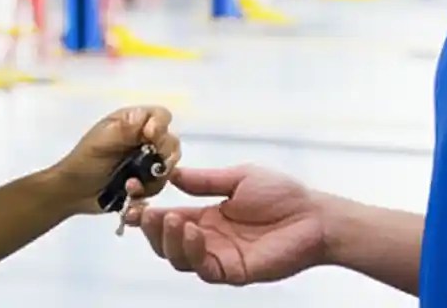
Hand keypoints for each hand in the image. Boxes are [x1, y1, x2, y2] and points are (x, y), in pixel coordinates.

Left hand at [46, 106, 180, 216]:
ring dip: (152, 178)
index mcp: (132, 122)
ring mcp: (147, 161)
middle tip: (149, 168)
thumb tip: (146, 119)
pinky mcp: (147, 182)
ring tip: (130, 185)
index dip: (160, 125)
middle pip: (170, 142)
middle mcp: (144, 139)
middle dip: (162, 157)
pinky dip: (148, 191)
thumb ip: (125, 130)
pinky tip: (130, 193)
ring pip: (168, 166)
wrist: (74, 192)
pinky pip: (159, 185)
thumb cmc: (83, 161)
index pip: (160, 116)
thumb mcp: (101, 141)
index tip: (150, 137)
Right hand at [123, 164, 327, 285]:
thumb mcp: (238, 178)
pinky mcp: (234, 271)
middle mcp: (210, 239)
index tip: (132, 201)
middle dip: (150, 230)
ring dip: (169, 240)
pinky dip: (193, 251)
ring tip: (172, 220)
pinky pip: (204, 268)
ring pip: (179, 259)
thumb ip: (204, 181)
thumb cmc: (283, 196)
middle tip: (143, 213)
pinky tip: (193, 231)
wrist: (315, 216)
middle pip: (166, 244)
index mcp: (208, 217)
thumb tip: (173, 175)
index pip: (169, 218)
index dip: (147, 213)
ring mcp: (221, 257)